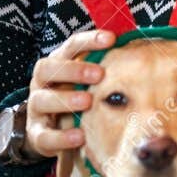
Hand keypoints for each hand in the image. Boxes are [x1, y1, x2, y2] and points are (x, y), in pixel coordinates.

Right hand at [24, 28, 115, 158]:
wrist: (46, 131)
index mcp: (56, 66)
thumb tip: (140, 53)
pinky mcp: (36, 134)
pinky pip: (44, 135)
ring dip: (66, 99)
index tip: (111, 39)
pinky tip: (80, 136)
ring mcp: (36, 109)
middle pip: (48, 69)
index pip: (69, 47)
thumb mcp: (85, 83)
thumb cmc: (75, 99)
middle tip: (99, 74)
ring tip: (88, 102)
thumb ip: (104, 70)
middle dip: (74, 70)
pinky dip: (61, 137)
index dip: (88, 41)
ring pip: (42, 100)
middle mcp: (42, 84)